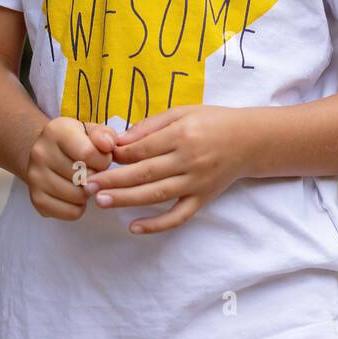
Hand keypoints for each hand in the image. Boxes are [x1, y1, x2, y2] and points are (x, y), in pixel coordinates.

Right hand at [26, 117, 116, 220]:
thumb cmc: (76, 141)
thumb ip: (104, 134)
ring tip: (84, 182)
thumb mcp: (91, 130)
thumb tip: (108, 145)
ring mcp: (35, 177)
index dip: (103, 160)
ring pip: (78, 196)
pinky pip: (71, 213)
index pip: (88, 153)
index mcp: (56, 131)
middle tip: (92, 171)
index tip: (103, 159)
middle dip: (96, 177)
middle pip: (83, 177)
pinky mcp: (37, 199)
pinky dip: (79, 207)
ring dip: (88, 193)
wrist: (47, 153)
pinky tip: (76, 194)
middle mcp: (41, 153)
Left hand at [84, 105, 251, 234]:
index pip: (143, 148)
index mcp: (183, 134)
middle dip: (113, 180)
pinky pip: (178, 216)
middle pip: (145, 173)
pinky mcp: (203, 199)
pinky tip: (135, 227)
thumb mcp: (183, 112)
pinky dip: (157, 224)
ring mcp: (196, 182)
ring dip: (126, 200)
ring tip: (101, 202)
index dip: (119, 154)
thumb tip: (121, 141)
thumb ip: (151, 125)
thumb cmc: (213, 121)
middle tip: (88, 185)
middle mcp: (189, 160)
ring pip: (156, 195)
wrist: (249, 140)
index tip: (99, 157)